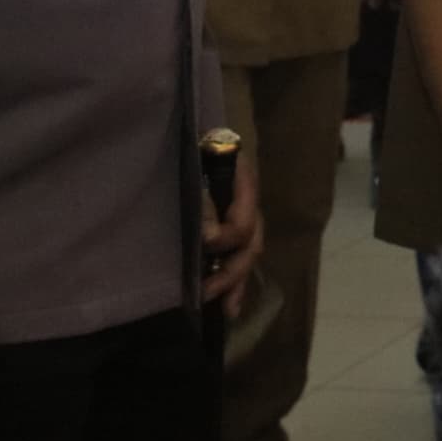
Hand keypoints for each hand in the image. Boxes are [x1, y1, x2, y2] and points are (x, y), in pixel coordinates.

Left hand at [201, 153, 262, 311]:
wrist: (192, 130)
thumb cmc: (191, 143)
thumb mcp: (197, 163)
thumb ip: (203, 197)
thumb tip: (209, 237)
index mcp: (243, 184)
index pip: (242, 223)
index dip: (223, 237)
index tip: (201, 245)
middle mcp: (247, 203)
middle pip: (250, 245)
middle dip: (230, 273)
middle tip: (205, 292)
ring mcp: (242, 214)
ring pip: (248, 254)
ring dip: (236, 282)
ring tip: (226, 310)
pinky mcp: (229, 226)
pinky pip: (239, 256)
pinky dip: (235, 283)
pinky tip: (229, 307)